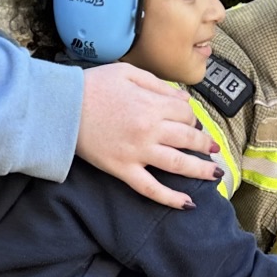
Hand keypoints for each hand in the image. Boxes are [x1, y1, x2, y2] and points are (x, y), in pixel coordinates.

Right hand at [77, 63, 219, 209]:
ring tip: (215, 174)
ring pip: (178, 164)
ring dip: (200, 170)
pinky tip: (188, 204)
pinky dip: (171, 198)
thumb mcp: (128, 73)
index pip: (185, 114)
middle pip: (188, 138)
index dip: (192, 117)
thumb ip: (158, 85)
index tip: (191, 121)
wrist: (62, 107)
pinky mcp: (123, 170)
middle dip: (204, 143)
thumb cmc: (92, 86)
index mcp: (152, 105)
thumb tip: (183, 99)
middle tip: (213, 148)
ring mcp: (137, 153)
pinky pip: (151, 189)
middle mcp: (150, 130)